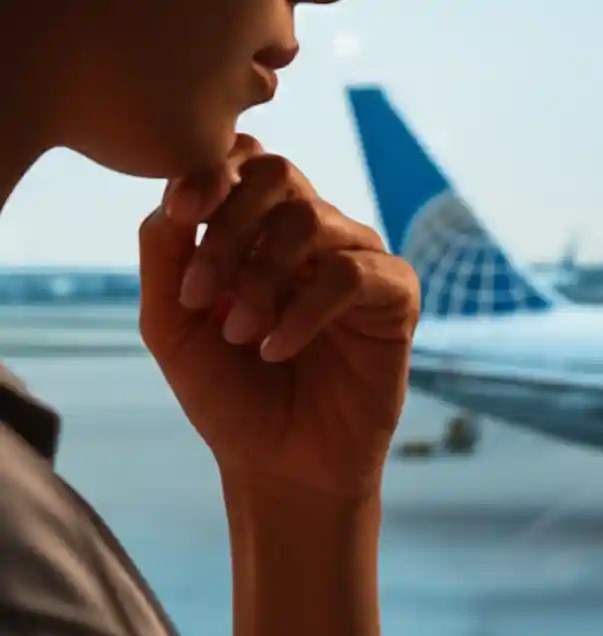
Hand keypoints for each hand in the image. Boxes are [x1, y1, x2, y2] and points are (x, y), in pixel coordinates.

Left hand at [138, 134, 420, 495]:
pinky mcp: (395, 296)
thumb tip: (172, 194)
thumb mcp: (173, 324)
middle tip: (200, 293)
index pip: (245, 161)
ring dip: (261, 277)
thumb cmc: (230, 395)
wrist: (282, 465)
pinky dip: (304, 309)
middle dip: (229, 224)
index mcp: (261, 229)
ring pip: (311, 220)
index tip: (179, 213)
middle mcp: (314, 234)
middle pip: (278, 174)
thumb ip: (165, 254)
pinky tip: (277, 349)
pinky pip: (352, 273)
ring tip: (241, 335)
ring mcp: (358, 260)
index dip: (210, 170)